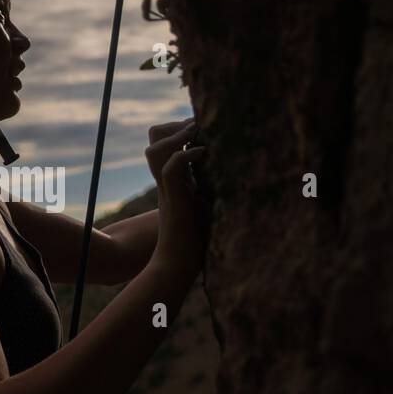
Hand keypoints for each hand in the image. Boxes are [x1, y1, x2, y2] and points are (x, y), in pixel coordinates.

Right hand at [145, 119, 207, 279]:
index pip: (166, 143)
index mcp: (174, 181)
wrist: (178, 266)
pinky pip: (171, 168)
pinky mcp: (173, 200)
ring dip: (177, 137)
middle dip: (175, 127)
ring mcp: (167, 190)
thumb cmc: (195, 244)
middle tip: (197, 128)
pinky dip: (186, 156)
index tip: (201, 127)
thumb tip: (239, 179)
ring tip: (197, 134)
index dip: (180, 130)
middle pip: (154, 140)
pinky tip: (205, 153)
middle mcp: (167, 181)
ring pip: (155, 150)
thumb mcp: (208, 208)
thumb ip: (212, 191)